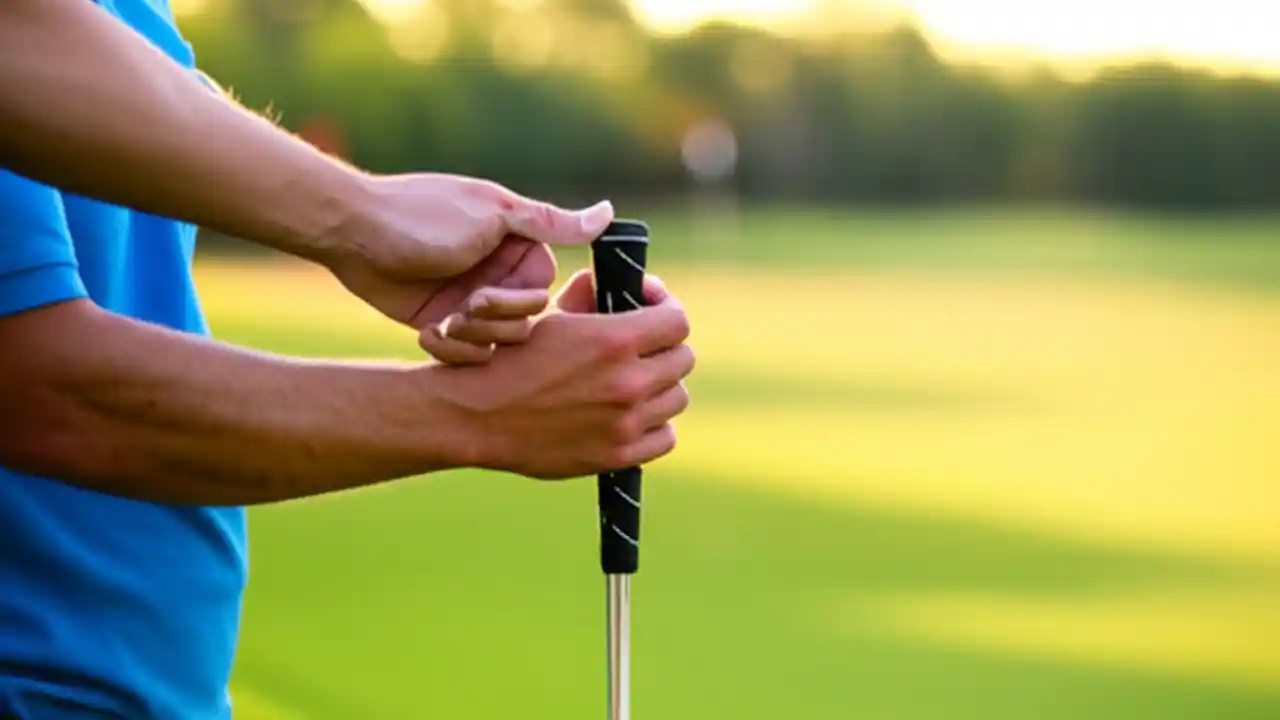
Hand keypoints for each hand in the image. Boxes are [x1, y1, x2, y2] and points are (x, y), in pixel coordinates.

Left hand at [324, 173, 611, 327]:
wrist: (354, 232)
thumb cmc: (423, 214)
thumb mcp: (493, 214)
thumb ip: (552, 223)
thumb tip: (610, 213)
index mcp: (517, 248)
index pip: (544, 290)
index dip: (521, 299)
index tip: (489, 291)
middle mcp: (499, 278)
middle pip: (525, 322)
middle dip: (494, 319)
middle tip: (464, 305)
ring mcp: (471, 305)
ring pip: (498, 344)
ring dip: (471, 336)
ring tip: (443, 322)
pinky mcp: (444, 327)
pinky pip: (467, 356)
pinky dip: (449, 351)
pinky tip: (427, 332)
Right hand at [435, 271, 693, 478]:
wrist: (477, 414)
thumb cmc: (509, 359)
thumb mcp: (550, 317)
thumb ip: (588, 296)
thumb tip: (615, 284)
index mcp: (615, 340)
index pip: (677, 321)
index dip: (668, 309)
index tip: (652, 309)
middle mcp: (629, 380)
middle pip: (682, 359)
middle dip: (664, 348)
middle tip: (643, 349)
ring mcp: (627, 421)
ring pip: (677, 397)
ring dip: (661, 387)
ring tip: (634, 383)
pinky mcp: (619, 454)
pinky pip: (665, 437)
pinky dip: (655, 426)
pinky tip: (632, 416)